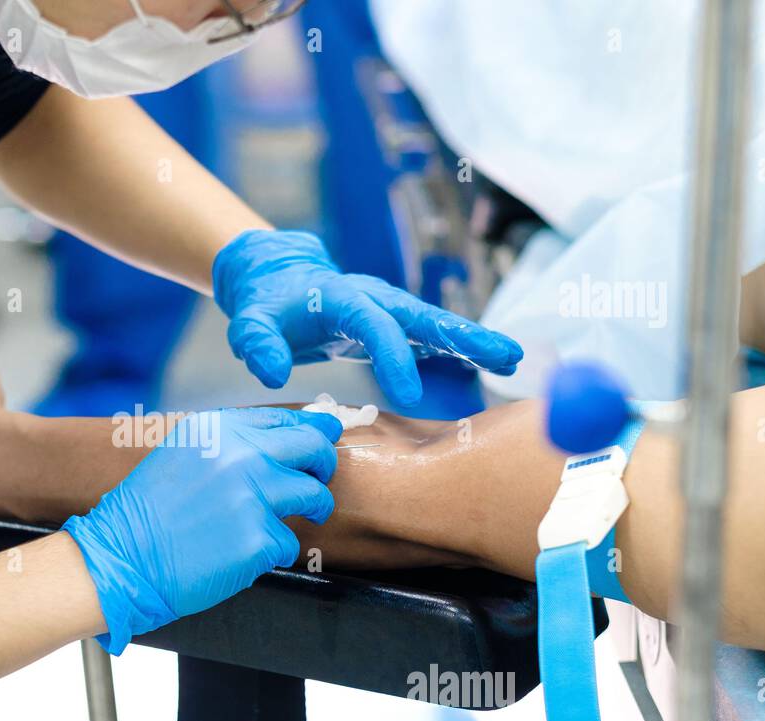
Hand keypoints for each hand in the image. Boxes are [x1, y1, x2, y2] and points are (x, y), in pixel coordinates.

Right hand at [63, 407, 343, 653]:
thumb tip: (281, 442)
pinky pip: (290, 543)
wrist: (120, 559)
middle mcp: (240, 454)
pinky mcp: (258, 539)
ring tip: (303, 519)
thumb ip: (227, 445)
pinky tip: (246, 554)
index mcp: (218, 429)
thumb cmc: (145, 516)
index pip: (285, 419)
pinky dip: (274, 551)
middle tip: (321, 477)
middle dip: (324, 462)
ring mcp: (252, 496)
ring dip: (313, 509)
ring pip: (314, 495)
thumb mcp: (181, 457)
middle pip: (313, 447)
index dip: (312, 429)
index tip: (325, 434)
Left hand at [213, 230, 522, 407]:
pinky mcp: (397, 324)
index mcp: (343, 298)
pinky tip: (496, 368)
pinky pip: (434, 338)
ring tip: (515, 361)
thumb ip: (257, 345)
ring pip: (438, 325)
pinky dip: (464, 351)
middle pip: (424, 316)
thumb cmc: (265, 306)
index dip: (393, 357)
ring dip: (476, 342)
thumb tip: (271, 372)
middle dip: (465, 336)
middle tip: (506, 357)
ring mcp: (390, 310)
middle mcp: (375, 299)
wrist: (278, 281)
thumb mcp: (249, 322)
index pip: (375, 325)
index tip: (410, 396)